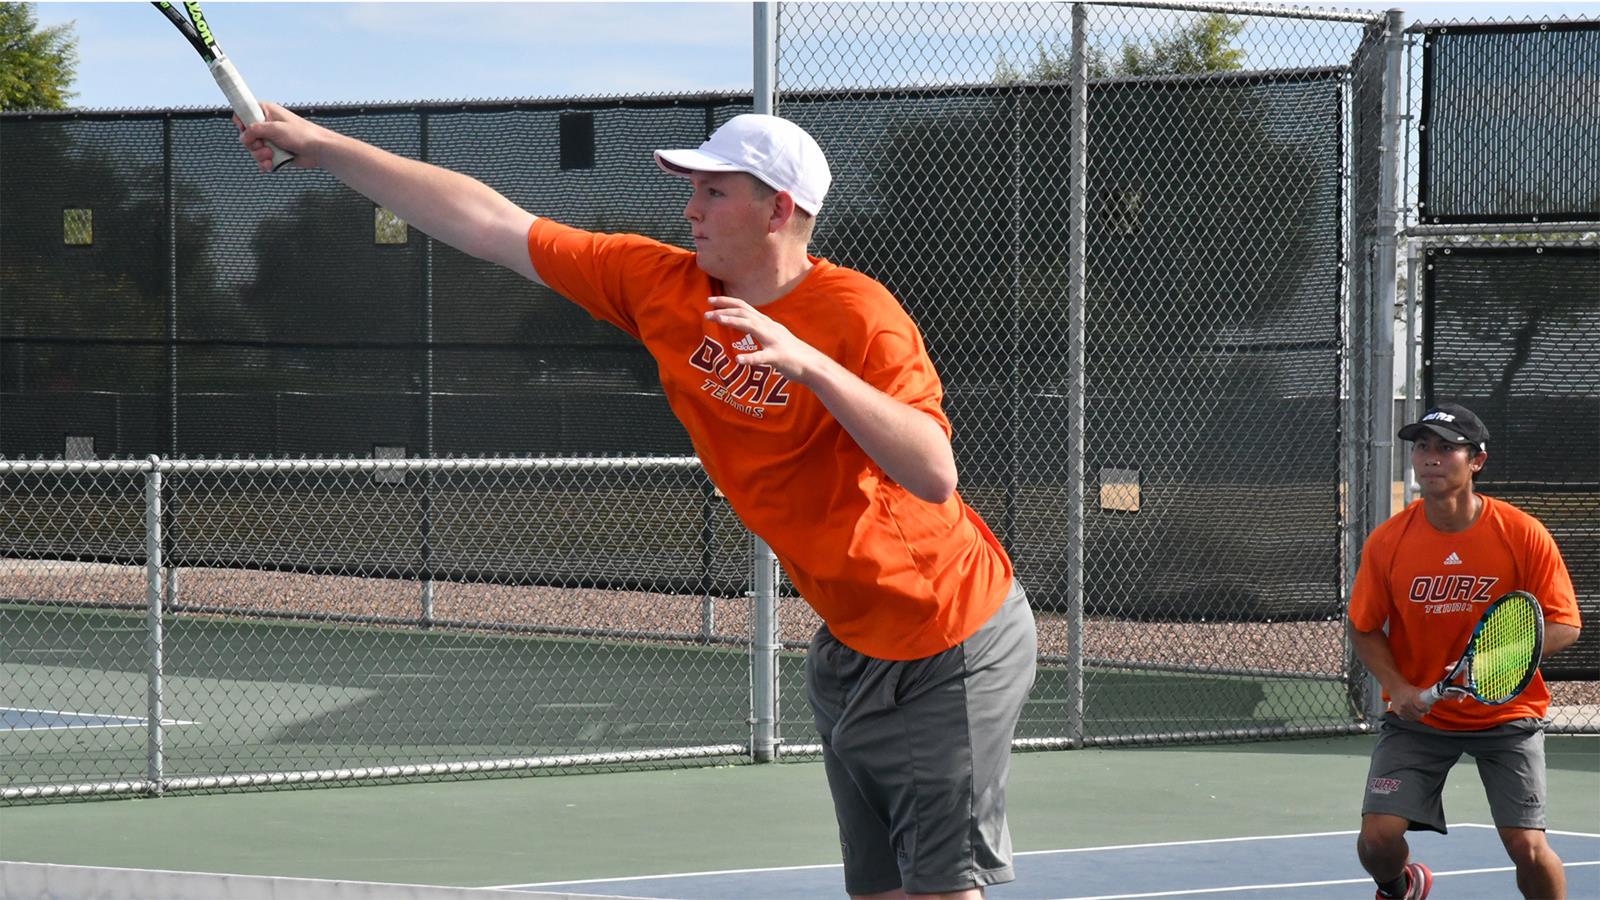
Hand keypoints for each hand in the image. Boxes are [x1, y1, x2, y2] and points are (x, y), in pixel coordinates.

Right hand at [236, 101, 321, 171]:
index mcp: (266, 112)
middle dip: (253, 145)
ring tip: (271, 156)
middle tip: (264, 146)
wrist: (318, 150)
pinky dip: (265, 164)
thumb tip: (242, 137)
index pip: (244, 113)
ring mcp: (271, 140)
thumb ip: (255, 130)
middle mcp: (267, 125)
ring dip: (260, 156)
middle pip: (246, 136)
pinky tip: (271, 164)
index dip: (242, 123)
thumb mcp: (275, 128)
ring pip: (254, 150)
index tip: (246, 131)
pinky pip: (262, 160)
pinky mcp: (275, 153)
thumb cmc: (303, 134)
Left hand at [704, 295, 828, 383]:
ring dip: (734, 321)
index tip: (710, 300)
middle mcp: (769, 327)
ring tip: (718, 319)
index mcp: (766, 323)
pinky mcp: (778, 357)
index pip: (744, 307)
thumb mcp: (773, 336)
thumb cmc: (790, 352)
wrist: (812, 365)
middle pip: (745, 313)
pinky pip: (763, 357)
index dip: (727, 302)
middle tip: (707, 311)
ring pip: (752, 327)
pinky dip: (750, 358)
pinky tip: (738, 360)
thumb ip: (759, 329)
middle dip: (725, 309)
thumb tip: (745, 323)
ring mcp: (774, 341)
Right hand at [1387, 681, 1433, 720]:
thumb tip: (1431, 707)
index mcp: (1412, 697)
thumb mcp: (1418, 690)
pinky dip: (1409, 717)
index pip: (1422, 707)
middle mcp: (1405, 704)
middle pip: (1418, 715)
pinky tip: (1410, 712)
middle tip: (1422, 711)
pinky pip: (1406, 718)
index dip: (1426, 709)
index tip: (1427, 708)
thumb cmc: (1409, 689)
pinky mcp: (1397, 712)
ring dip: (1415, 716)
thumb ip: (1426, 698)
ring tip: (1416, 711)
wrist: (1396, 687)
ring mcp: (1401, 709)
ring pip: (1412, 718)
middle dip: (1421, 713)